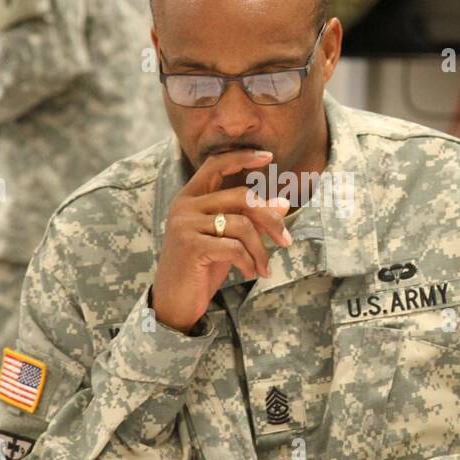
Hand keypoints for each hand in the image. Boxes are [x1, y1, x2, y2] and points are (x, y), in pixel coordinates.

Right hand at [150, 149, 291, 332]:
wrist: (174, 302)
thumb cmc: (201, 268)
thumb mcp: (228, 239)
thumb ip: (250, 219)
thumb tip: (282, 203)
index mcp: (190, 197)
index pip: (216, 164)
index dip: (242, 157)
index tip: (268, 157)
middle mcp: (184, 206)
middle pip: (241, 197)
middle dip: (270, 219)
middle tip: (286, 241)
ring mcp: (185, 225)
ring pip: (242, 225)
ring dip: (261, 250)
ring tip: (264, 268)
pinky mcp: (190, 246)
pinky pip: (234, 247)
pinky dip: (249, 262)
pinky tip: (251, 273)